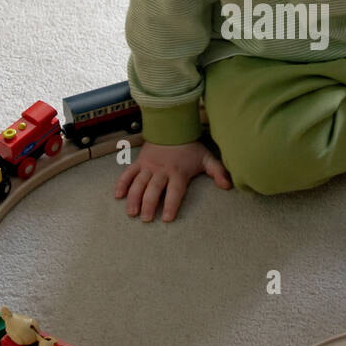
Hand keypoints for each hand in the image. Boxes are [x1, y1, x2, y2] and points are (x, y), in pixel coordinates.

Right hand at [115, 138, 231, 221]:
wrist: (173, 127)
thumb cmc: (190, 146)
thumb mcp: (206, 158)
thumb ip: (217, 172)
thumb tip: (228, 186)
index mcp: (178, 172)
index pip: (174, 191)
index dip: (170, 205)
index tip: (166, 218)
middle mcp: (161, 171)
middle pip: (153, 190)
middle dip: (148, 205)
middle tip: (146, 219)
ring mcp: (148, 166)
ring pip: (138, 184)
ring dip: (134, 198)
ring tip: (132, 213)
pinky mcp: (139, 162)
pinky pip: (128, 173)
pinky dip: (122, 184)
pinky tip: (118, 196)